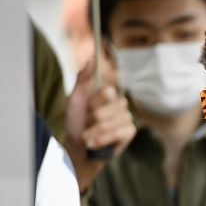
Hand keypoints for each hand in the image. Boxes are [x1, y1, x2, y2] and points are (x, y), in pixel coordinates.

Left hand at [65, 61, 135, 191]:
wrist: (79, 147)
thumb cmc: (76, 123)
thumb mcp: (75, 98)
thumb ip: (83, 78)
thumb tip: (91, 59)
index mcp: (108, 94)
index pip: (107, 92)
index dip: (93, 104)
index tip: (86, 110)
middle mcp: (120, 104)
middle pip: (105, 111)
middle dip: (91, 121)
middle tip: (87, 125)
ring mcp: (127, 118)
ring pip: (109, 124)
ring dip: (93, 133)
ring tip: (88, 137)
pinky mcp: (129, 132)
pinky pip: (117, 133)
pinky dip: (101, 140)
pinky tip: (95, 143)